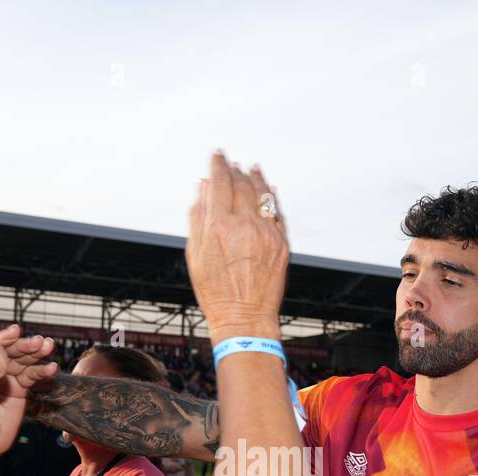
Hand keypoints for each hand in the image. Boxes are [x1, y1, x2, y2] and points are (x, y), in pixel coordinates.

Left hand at [0, 325, 58, 456]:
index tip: (16, 332)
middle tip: (39, 341)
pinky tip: (51, 368)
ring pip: (25, 362)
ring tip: (48, 346)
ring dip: (38, 354)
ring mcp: (8, 379)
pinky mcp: (20, 392)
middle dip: (26, 346)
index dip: (7, 338)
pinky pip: (32, 378)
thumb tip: (3, 343)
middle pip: (13, 351)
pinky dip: (43, 372)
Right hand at [186, 152, 288, 342]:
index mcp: (219, 227)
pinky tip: (267, 190)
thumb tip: (202, 189)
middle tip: (231, 163)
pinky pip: (277, 212)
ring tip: (251, 169)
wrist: (244, 317)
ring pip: (262, 194)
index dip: (217, 165)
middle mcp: (244, 226)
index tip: (217, 156)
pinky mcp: (281, 244)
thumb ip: (198, 218)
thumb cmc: (216, 292)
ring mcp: (266, 233)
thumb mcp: (196, 254)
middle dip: (235, 170)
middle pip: (241, 184)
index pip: (219, 183)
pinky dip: (271, 197)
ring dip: (255, 178)